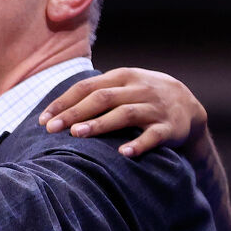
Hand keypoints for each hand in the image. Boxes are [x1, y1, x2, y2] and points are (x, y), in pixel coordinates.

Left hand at [38, 67, 207, 158]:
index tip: (42, 120)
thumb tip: (52, 112)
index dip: (64, 102)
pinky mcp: (169, 127)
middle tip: (52, 129)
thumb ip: (94, 94)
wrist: (188, 106)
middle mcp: (138, 89)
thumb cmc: (142, 98)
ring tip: (77, 135)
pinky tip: (124, 153)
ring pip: (124, 114)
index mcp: (122, 77)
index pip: (87, 87)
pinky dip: (139, 144)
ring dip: (100, 124)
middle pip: (102, 99)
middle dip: (75, 113)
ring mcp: (155, 108)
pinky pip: (153, 136)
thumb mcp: (122, 87)